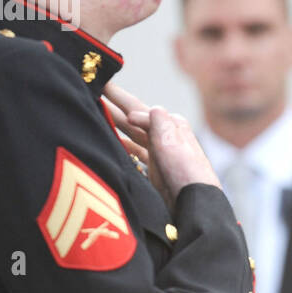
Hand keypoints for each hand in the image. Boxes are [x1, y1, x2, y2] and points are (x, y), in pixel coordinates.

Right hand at [105, 81, 219, 210]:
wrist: (197, 205)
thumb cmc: (187, 173)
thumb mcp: (172, 143)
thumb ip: (159, 123)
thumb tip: (148, 109)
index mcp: (172, 127)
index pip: (141, 109)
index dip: (121, 99)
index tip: (104, 86)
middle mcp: (166, 138)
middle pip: (134, 121)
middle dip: (115, 108)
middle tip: (94, 93)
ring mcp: (161, 156)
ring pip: (133, 136)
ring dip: (115, 127)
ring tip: (96, 117)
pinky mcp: (156, 173)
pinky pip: (135, 155)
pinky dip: (123, 148)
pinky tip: (113, 144)